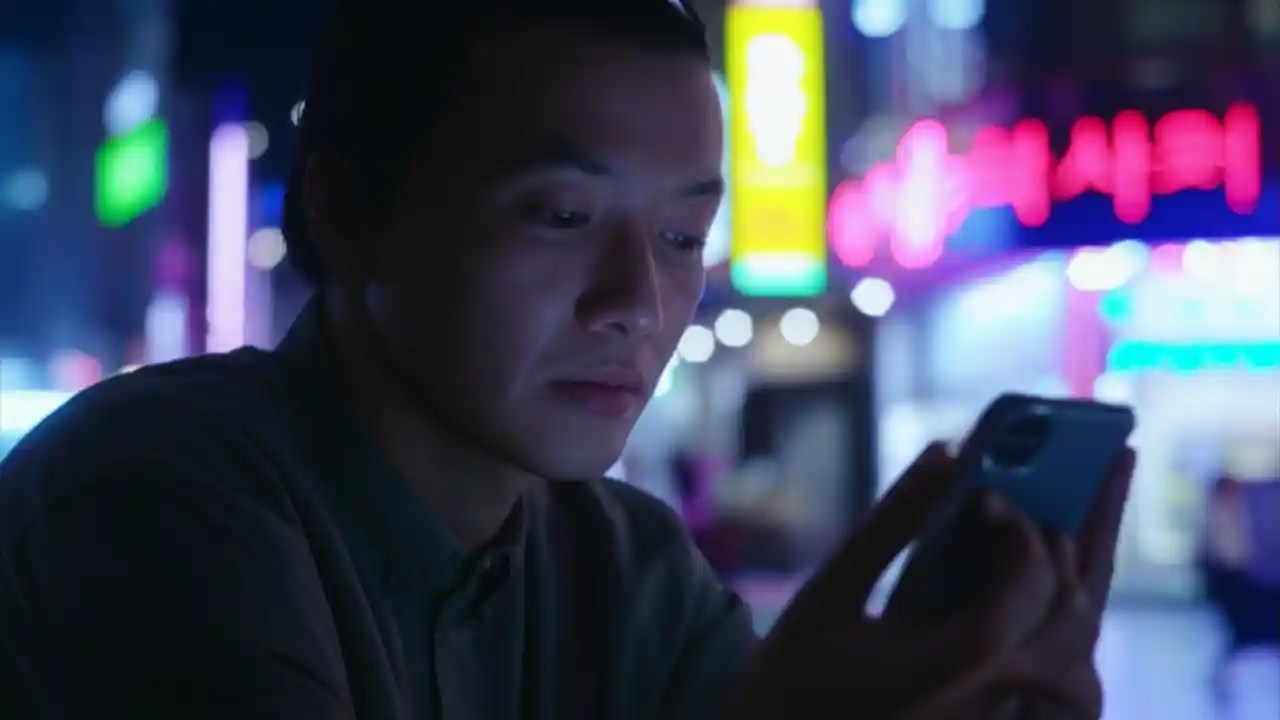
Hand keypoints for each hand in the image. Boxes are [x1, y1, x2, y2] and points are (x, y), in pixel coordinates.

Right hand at [726, 444, 1135, 719]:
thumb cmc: (789, 682)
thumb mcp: (829, 593)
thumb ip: (892, 520)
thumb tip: (947, 453)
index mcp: (962, 659)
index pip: (1030, 575)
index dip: (1018, 522)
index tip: (987, 493)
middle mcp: (995, 695)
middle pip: (1073, 613)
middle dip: (1068, 545)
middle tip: (1061, 493)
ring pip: (1077, 660)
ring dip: (1074, 595)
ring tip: (1066, 540)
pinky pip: (1052, 689)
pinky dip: (1057, 640)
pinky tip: (1041, 605)